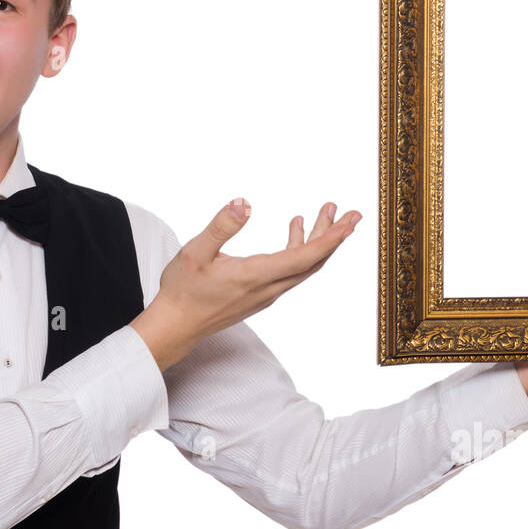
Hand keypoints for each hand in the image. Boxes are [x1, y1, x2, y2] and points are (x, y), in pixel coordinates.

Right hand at [130, 199, 359, 370]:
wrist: (176, 326)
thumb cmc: (183, 291)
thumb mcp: (195, 252)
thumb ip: (221, 226)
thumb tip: (244, 203)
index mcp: (256, 275)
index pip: (305, 256)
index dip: (330, 238)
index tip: (350, 222)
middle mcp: (268, 287)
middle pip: (313, 262)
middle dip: (334, 236)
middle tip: (351, 213)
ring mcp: (266, 293)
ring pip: (303, 267)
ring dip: (317, 241)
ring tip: (323, 214)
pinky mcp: (261, 295)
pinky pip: (291, 271)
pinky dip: (300, 250)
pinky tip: (294, 230)